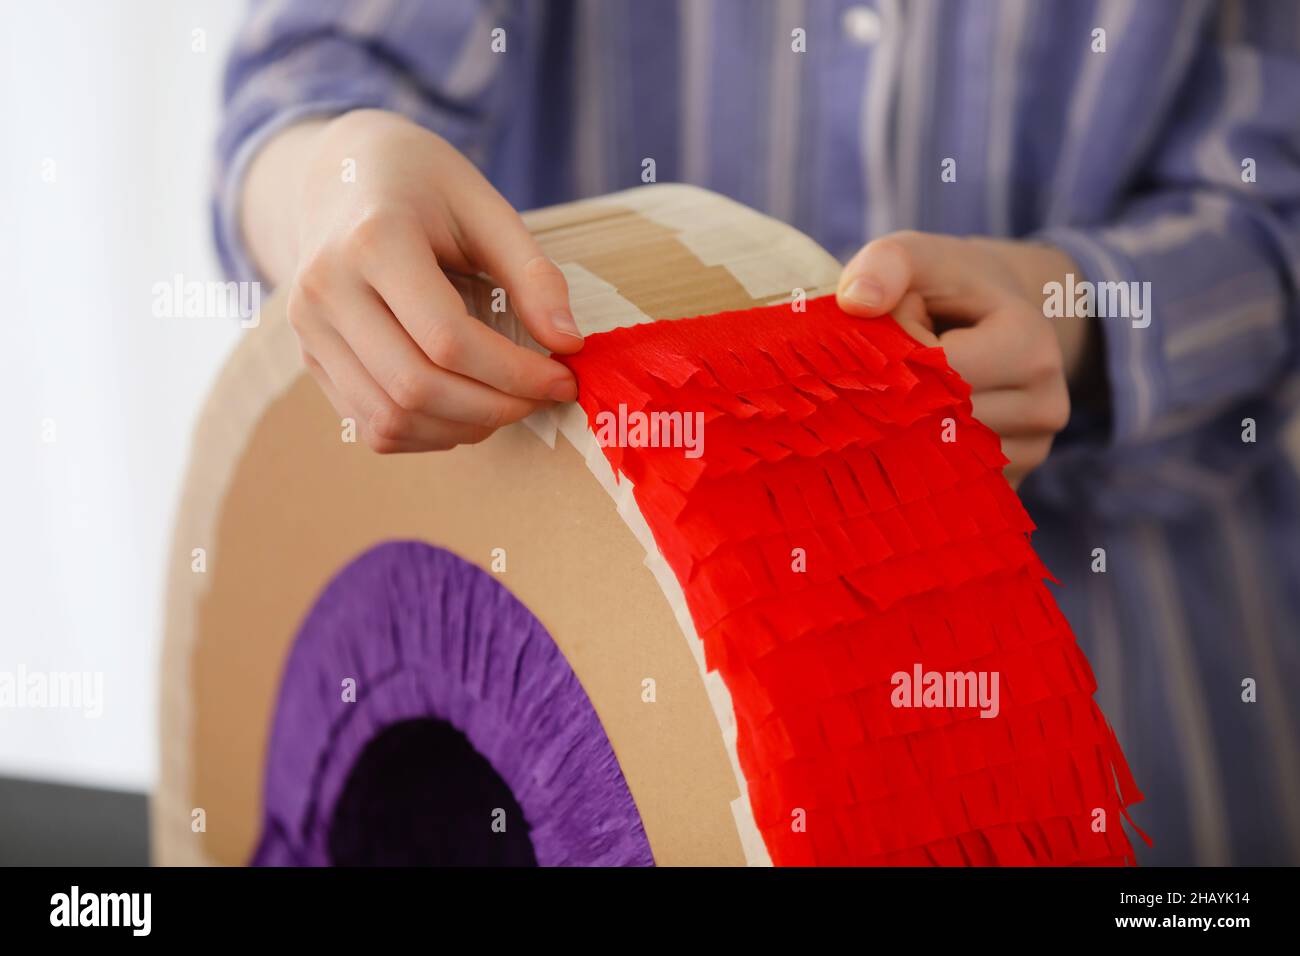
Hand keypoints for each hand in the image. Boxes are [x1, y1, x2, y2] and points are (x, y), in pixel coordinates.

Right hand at [246, 109, 581, 452]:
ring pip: (390, 419)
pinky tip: (466, 410)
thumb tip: (568, 343)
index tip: (563, 378)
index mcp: (372, 241)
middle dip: (495, 407)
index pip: (446, 338)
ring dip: (463, 428)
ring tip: (509, 404)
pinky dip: (429, 435)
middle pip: (415, 387)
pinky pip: (372, 426)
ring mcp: (309, 331)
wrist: (340, 177)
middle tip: (543, 398)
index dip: (515, 373)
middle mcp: (326, 290)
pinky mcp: (311, 359)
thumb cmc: (423, 187)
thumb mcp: (486, 208)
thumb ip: (532, 274)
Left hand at [836, 232, 1086, 487]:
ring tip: (909, 393)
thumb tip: (856, 301)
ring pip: (937, 461)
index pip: (940, 374)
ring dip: (902, 433)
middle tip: (888, 372)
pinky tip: (909, 432)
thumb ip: (886, 265)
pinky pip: (945, 488)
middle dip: (896, 400)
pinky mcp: (1008, 488)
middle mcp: (1045, 408)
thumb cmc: (945, 288)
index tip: (891, 337)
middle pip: (938, 423)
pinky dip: (914, 465)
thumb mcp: (917, 257)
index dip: (897, 359)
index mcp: (1031, 347)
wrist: (994, 321)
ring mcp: (1031, 454)